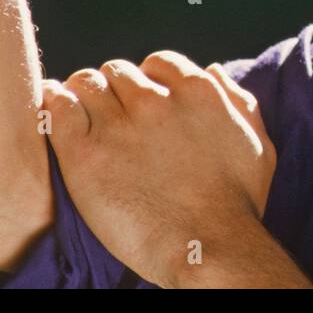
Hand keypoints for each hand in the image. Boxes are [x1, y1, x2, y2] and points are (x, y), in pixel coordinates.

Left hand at [42, 51, 297, 287]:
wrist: (208, 249)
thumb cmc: (238, 204)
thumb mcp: (258, 145)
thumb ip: (239, 101)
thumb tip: (214, 69)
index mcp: (197, 92)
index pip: (157, 64)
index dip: (148, 81)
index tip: (143, 103)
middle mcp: (156, 101)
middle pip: (118, 72)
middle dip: (114, 90)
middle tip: (110, 115)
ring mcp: (119, 126)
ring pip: (85, 83)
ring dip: (82, 94)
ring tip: (80, 113)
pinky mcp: (86, 155)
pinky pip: (58, 108)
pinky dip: (55, 104)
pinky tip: (55, 112)